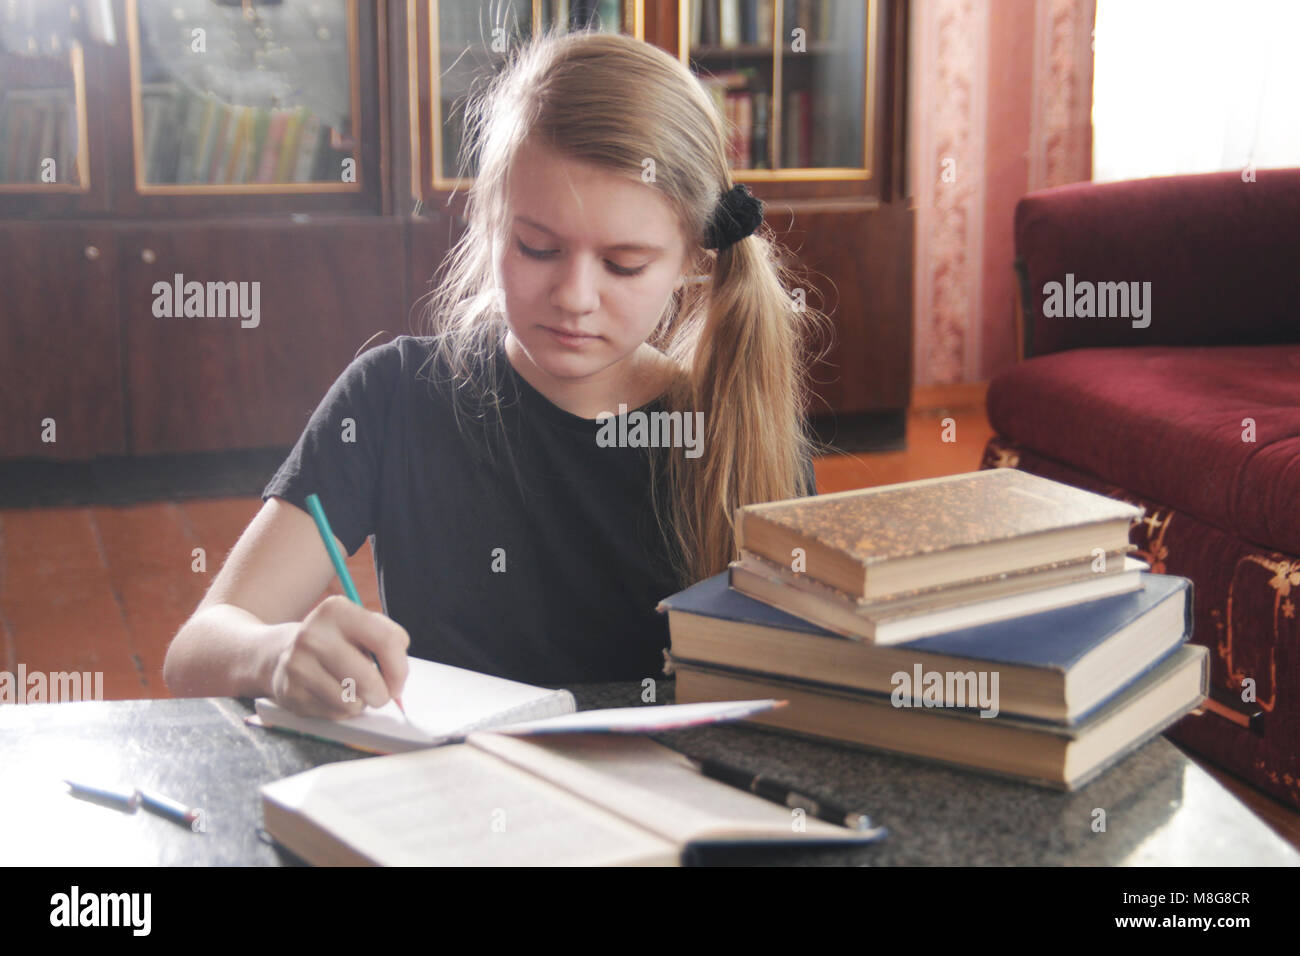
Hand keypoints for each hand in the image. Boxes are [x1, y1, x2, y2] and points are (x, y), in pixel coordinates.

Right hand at [270, 595, 410, 718]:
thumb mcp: (361, 625)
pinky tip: (334, 695)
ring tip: (353, 689)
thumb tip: (398, 676)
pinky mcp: (291, 693)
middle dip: (382, 694)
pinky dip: (342, 710)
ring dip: (361, 702)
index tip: (398, 681)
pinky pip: (334, 713)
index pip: (386, 640)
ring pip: (352, 701)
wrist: (283, 653)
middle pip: (368, 679)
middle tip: (380, 693)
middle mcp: (313, 635)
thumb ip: (389, 639)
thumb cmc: (336, 641)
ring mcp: (298, 665)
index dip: (400, 668)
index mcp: (336, 611)